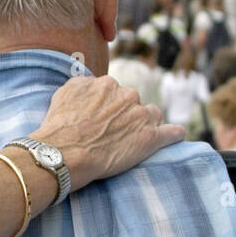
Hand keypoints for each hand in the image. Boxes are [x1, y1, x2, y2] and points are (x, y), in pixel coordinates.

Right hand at [30, 74, 184, 192]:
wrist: (64, 152)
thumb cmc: (60, 126)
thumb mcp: (65, 92)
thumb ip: (84, 84)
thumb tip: (93, 84)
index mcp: (108, 84)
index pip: (115, 93)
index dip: (108, 108)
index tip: (101, 120)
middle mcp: (128, 95)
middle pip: (134, 103)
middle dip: (127, 115)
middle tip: (112, 133)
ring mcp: (141, 116)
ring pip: (153, 115)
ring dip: (146, 124)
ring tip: (134, 140)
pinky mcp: (151, 138)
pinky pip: (172, 133)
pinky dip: (174, 134)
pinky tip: (176, 136)